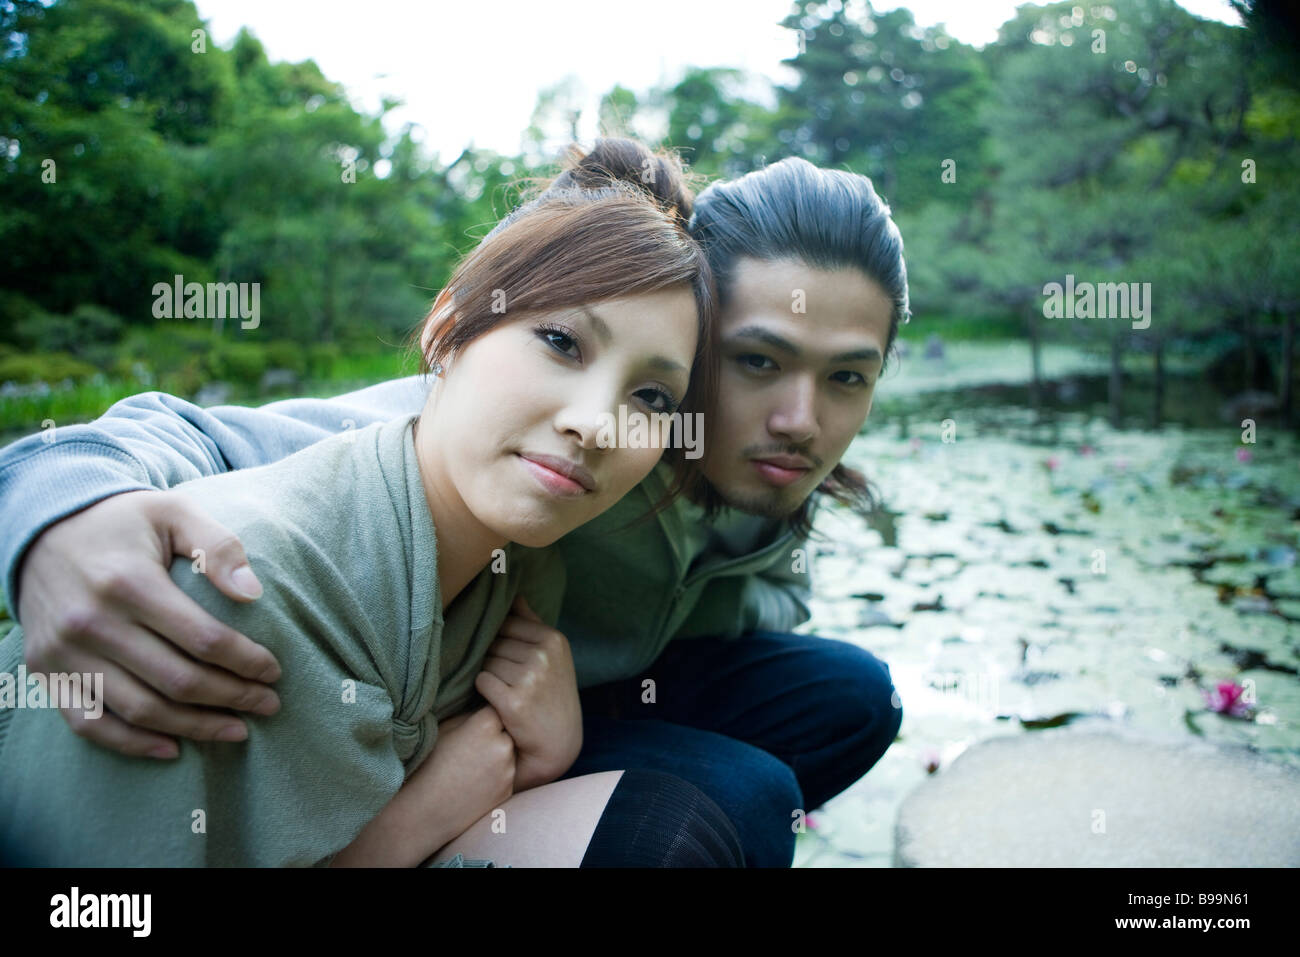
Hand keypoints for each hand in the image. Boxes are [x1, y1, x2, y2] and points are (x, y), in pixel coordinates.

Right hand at [15, 489, 281, 757]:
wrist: (44, 527)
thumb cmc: (124, 522)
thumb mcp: (174, 512)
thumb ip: (217, 546)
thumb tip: (253, 592)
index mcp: (129, 582)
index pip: (203, 639)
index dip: (246, 662)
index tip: (274, 671)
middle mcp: (91, 622)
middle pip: (177, 680)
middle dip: (232, 698)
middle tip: (269, 704)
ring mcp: (64, 652)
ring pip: (140, 710)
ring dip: (194, 728)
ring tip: (237, 730)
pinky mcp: (46, 670)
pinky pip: (89, 722)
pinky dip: (131, 744)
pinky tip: (173, 748)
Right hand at [334, 704, 515, 866]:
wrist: (423, 813)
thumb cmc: (427, 767)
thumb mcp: (443, 731)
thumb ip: (468, 717)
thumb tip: (482, 709)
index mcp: (485, 726)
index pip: (497, 708)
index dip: (486, 713)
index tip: (476, 719)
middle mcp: (502, 746)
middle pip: (506, 731)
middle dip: (495, 733)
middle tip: (472, 744)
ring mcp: (508, 771)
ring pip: (508, 753)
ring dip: (497, 754)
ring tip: (471, 765)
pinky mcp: (508, 791)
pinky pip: (507, 774)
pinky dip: (496, 775)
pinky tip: (474, 781)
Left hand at [474, 595, 581, 791]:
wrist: (557, 743)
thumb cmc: (550, 696)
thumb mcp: (552, 656)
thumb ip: (531, 623)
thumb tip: (514, 593)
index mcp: (554, 638)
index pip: (507, 623)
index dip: (500, 640)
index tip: (508, 657)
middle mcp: (544, 654)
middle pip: (494, 642)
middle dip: (494, 658)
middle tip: (507, 679)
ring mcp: (530, 677)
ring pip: (486, 661)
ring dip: (489, 675)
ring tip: (505, 691)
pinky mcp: (514, 700)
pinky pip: (482, 681)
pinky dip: (484, 691)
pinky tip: (497, 702)